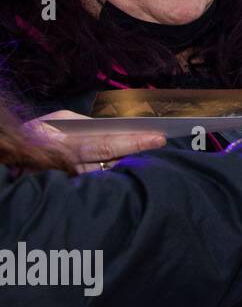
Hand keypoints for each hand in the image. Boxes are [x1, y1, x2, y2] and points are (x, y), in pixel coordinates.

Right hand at [24, 111, 166, 172]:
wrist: (16, 152)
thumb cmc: (39, 132)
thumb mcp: (62, 120)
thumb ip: (90, 125)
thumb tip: (115, 128)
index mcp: (72, 145)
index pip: (110, 144)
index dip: (136, 142)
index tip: (158, 137)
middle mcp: (76, 165)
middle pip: (116, 159)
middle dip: (139, 149)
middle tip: (161, 140)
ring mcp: (77, 178)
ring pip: (111, 169)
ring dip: (127, 160)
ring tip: (148, 146)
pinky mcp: (77, 186)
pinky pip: (101, 177)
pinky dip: (114, 168)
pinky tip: (128, 161)